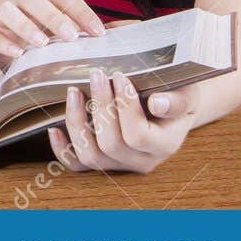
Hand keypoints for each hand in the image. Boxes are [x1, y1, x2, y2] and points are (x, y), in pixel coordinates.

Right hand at [0, 0, 106, 63]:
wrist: (10, 46)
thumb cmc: (45, 39)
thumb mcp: (68, 34)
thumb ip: (92, 31)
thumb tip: (127, 30)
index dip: (82, 13)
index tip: (99, 34)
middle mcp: (23, 2)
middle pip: (36, 0)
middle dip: (54, 17)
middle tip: (70, 36)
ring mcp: (3, 16)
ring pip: (9, 11)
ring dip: (26, 25)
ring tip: (42, 43)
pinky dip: (4, 43)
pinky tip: (18, 54)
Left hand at [48, 69, 196, 173]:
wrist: (171, 106)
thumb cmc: (178, 94)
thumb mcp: (186, 92)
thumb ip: (176, 99)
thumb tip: (158, 103)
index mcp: (166, 145)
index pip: (139, 135)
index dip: (125, 106)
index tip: (119, 75)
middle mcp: (143, 161)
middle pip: (112, 144)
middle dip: (100, 106)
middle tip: (97, 74)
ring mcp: (121, 165)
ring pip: (91, 156)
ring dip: (77, 122)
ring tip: (73, 91)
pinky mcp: (103, 162)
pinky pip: (78, 165)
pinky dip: (63, 149)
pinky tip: (54, 129)